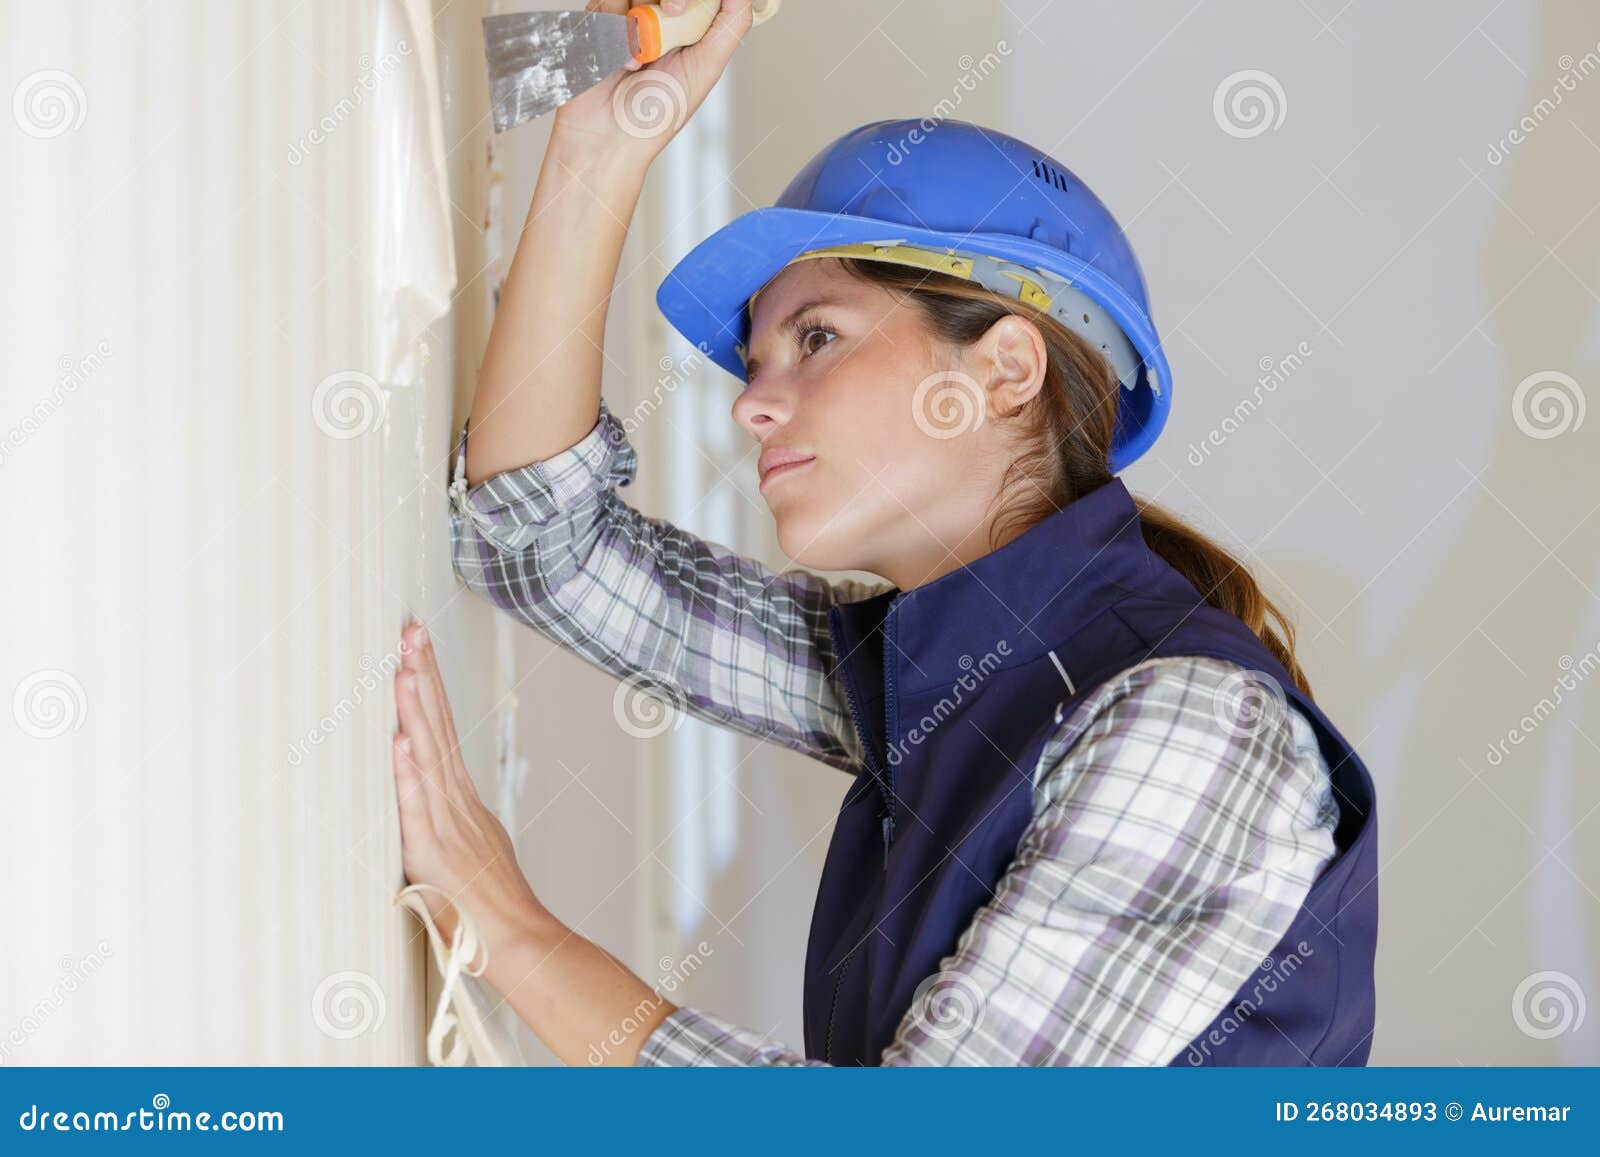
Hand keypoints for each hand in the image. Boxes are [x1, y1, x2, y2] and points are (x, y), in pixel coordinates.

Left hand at [391, 622, 547, 969]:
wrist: (521, 946)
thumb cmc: (492, 912)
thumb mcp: (476, 852)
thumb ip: (456, 822)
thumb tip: (435, 801)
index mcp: (463, 802)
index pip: (444, 731)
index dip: (431, 689)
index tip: (418, 649)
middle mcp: (458, 805)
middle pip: (439, 729)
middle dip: (425, 677)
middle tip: (412, 631)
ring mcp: (448, 826)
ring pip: (430, 757)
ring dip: (416, 709)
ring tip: (405, 666)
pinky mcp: (435, 854)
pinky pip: (419, 807)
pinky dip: (410, 772)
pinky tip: (401, 740)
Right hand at [551, 0, 757, 161]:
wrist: (607, 138)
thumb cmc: (657, 116)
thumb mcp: (706, 69)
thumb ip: (729, 27)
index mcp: (692, 29)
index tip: (686, 7)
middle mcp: (661, 20)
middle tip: (673, 11)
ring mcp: (629, 20)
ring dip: (641, 20)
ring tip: (641, 60)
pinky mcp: (599, 23)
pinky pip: (607, 3)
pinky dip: (615, 29)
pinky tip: (620, 61)